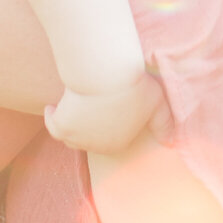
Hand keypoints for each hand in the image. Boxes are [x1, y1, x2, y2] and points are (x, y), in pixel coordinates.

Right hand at [45, 71, 167, 154]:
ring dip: (69, 125)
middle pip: (88, 138)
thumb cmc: (134, 86)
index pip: (109, 137)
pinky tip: (51, 107)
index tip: (104, 110)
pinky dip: (50, 118)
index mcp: (119, 143)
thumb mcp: (157, 105)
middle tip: (87, 109)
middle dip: (88, 128)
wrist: (106, 76)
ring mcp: (78, 138)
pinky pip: (52, 126)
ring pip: (70, 136)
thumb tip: (171, 142)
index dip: (106, 124)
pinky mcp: (61, 125)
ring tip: (71, 109)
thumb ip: (164, 123)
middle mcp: (97, 147)